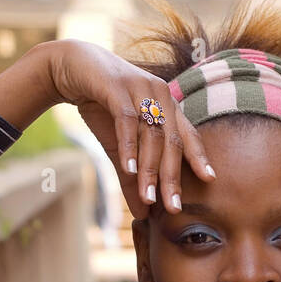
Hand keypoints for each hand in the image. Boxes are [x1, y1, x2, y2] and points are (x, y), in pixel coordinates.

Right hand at [43, 39, 214, 216]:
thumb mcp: (117, 145)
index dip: (199, 157)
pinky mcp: (116, 87)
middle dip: (173, 177)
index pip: (187, 135)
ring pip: (151, 134)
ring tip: (149, 197)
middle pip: (172, 141)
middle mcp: (159, 94)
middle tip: (174, 207)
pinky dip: (129, 146)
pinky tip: (130, 169)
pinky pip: (127, 120)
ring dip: (150, 168)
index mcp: (166, 104)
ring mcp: (140, 88)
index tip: (210, 180)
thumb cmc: (100, 105)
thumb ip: (131, 177)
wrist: (71, 67)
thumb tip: (142, 214)